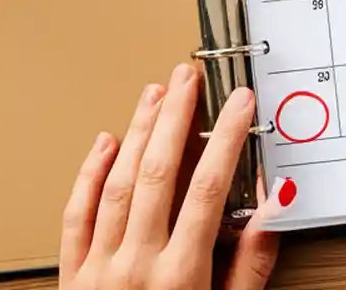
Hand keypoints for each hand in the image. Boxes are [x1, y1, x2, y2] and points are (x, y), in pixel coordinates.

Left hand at [61, 64, 279, 288]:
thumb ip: (251, 265)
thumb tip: (272, 210)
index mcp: (180, 276)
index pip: (207, 189)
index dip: (227, 138)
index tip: (240, 103)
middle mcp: (134, 265)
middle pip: (158, 173)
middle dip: (176, 117)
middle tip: (189, 76)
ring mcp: (99, 268)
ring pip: (117, 183)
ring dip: (137, 132)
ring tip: (155, 94)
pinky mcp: (72, 277)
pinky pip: (76, 215)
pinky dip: (89, 174)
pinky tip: (103, 144)